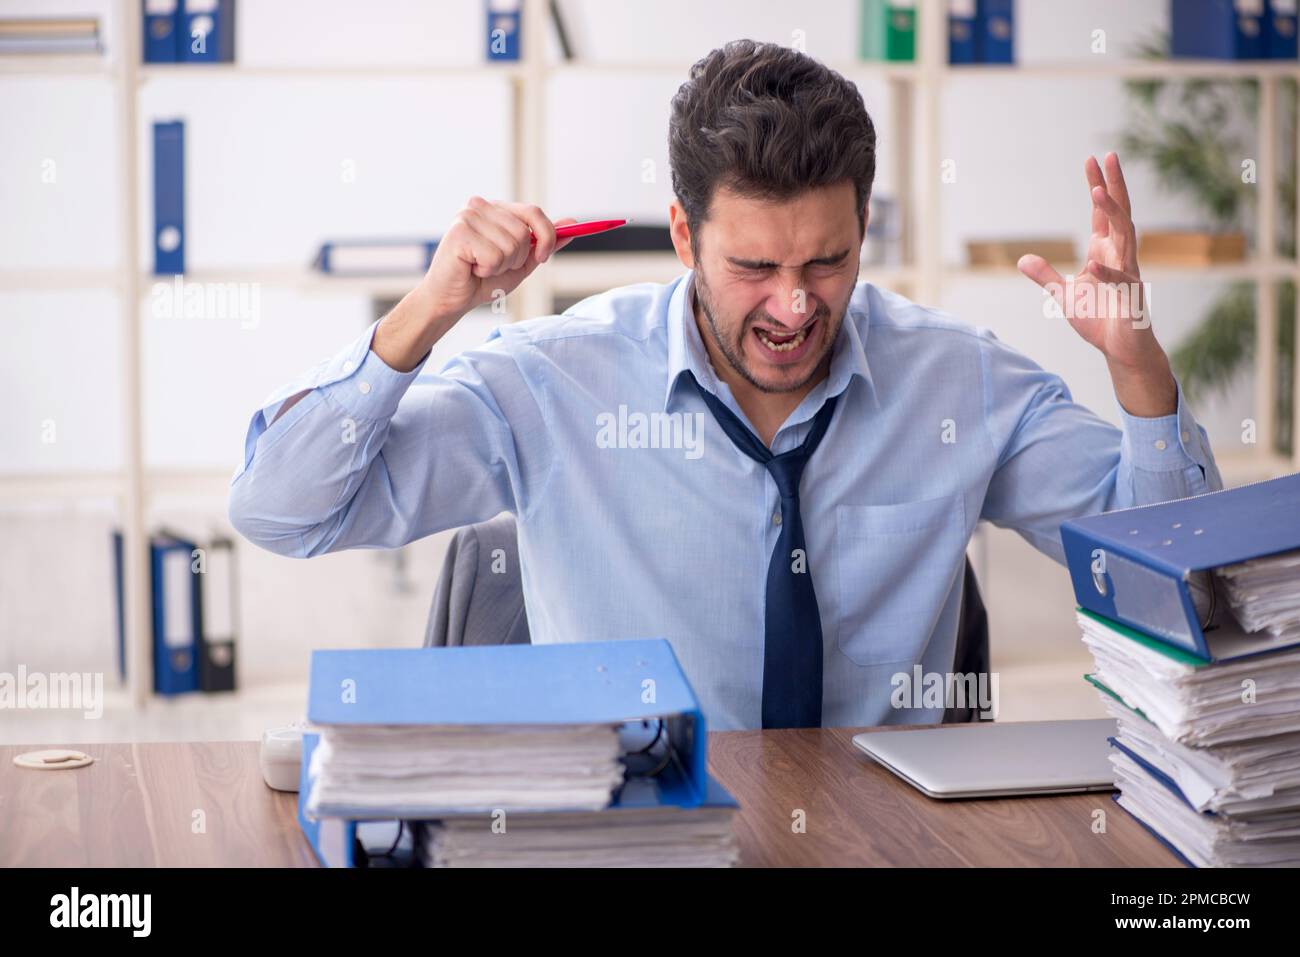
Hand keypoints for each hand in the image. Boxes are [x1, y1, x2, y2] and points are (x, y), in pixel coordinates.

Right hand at [422, 197, 576, 320]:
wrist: (451, 299)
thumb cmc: (483, 280)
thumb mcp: (522, 262)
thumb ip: (545, 243)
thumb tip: (572, 224)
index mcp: (496, 209)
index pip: (534, 211)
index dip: (547, 236)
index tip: (543, 257)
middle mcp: (480, 206)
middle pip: (524, 233)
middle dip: (517, 259)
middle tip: (495, 266)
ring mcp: (468, 216)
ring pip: (511, 246)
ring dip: (501, 266)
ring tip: (481, 267)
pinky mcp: (459, 232)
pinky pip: (495, 256)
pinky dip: (488, 270)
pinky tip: (472, 268)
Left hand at [1017, 152, 1175, 416]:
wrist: (1120, 349)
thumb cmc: (1099, 319)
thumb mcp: (1063, 295)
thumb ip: (1046, 276)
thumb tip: (1022, 260)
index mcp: (1105, 252)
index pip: (1101, 213)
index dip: (1098, 186)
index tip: (1091, 161)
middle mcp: (1119, 256)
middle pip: (1119, 213)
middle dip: (1113, 185)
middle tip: (1106, 156)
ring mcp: (1127, 274)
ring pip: (1125, 236)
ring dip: (1111, 214)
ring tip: (1098, 191)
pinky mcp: (1131, 298)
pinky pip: (1119, 281)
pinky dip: (1106, 273)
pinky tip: (1093, 265)